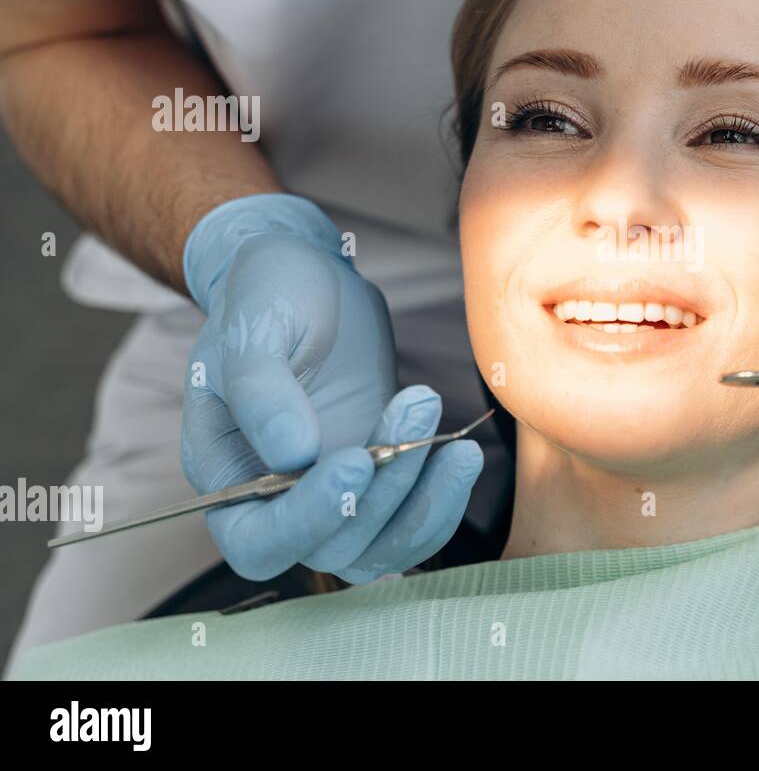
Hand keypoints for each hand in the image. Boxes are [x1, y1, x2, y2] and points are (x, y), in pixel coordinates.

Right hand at [180, 194, 482, 580]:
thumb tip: (292, 456)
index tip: (355, 463)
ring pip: (380, 548)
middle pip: (331, 550)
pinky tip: (460, 453)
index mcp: (225, 473)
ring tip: (450, 437)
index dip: (307, 521)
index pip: (258, 542)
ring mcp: (331, 496)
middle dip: (383, 492)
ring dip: (424, 502)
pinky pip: (414, 523)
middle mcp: (276, 502)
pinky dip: (443, 499)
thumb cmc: (266, 297)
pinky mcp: (378, 482)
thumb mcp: (254, 329)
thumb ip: (262, 392)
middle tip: (414, 408)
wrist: (308, 281)